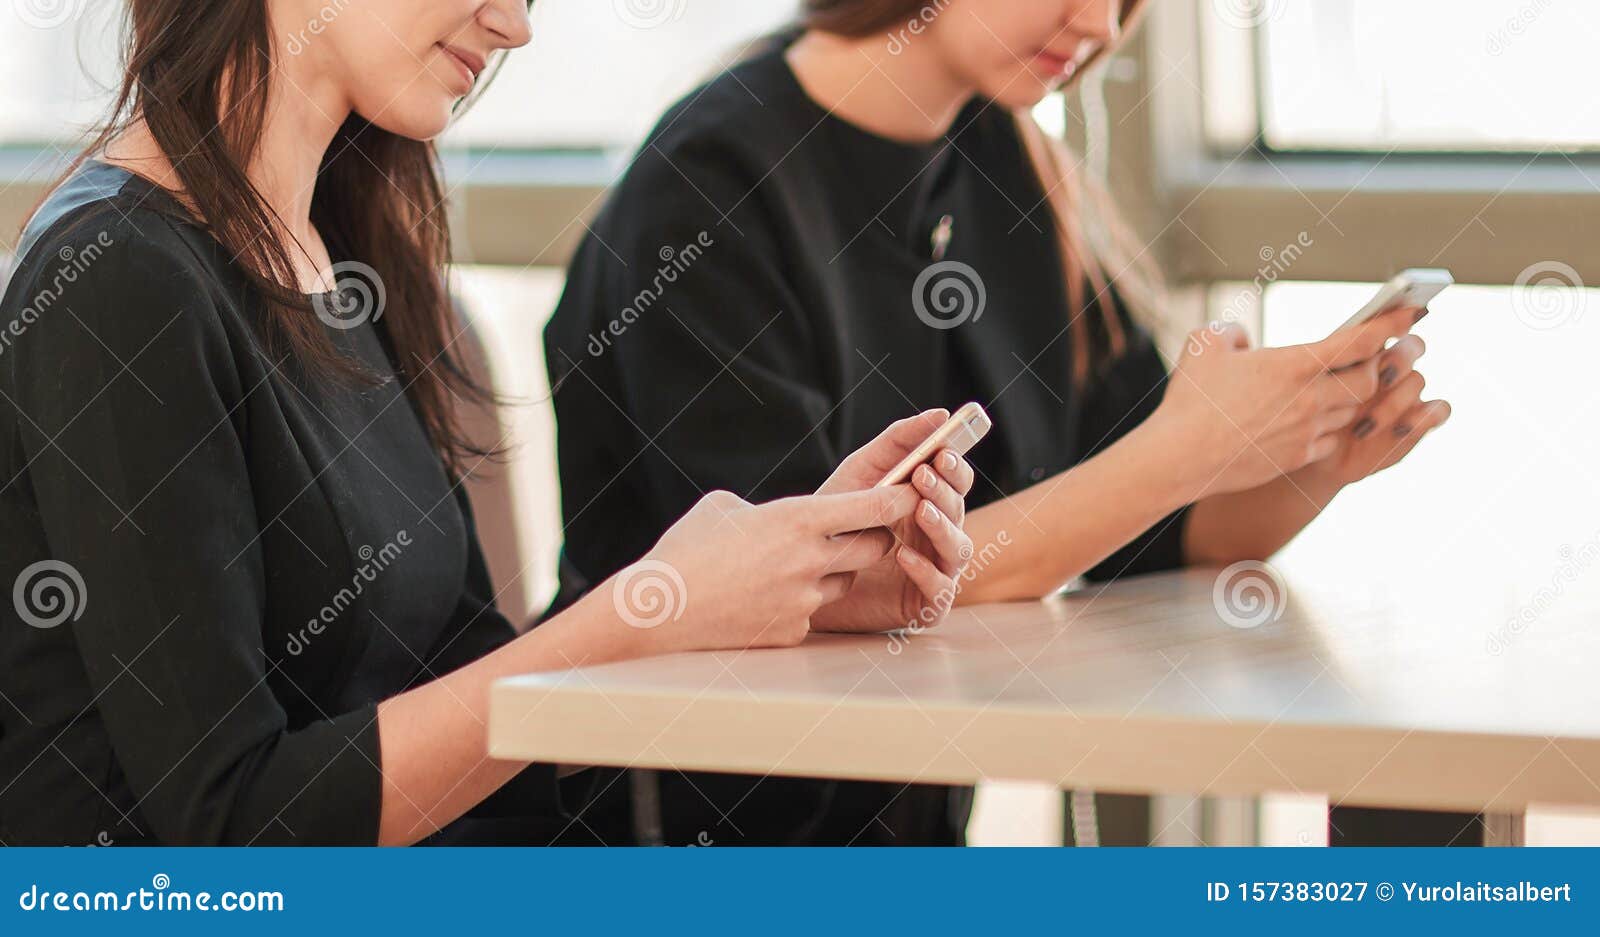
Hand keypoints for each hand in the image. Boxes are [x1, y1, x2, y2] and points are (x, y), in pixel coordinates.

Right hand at [607, 484, 919, 652]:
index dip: (901, 497)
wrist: (658, 609)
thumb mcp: (723, 507)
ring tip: (792, 567)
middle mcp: (810, 561)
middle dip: (875, 538)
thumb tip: (775, 514)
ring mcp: (805, 600)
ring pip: (844, 583)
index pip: (875, 506)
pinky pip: (811, 613)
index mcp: (797, 519)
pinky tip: (762, 599)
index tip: (911, 491)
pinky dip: (797, 604)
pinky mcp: (793, 631)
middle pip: (876, 548)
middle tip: (859, 531)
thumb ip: (764, 507)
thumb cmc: (686, 550)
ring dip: (832, 573)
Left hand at [810, 411, 976, 633]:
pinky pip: (940, 590)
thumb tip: (939, 414)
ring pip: (960, 549)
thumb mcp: (862, 474)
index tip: (941, 454)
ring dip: (943, 528)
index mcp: (928, 503)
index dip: (955, 468)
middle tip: (923, 477)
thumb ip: (898, 442)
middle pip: (960, 511)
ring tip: (919, 511)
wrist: (804, 573)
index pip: (957, 482)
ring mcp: (935, 570)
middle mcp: (937, 536)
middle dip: (945, 492)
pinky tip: (903, 554)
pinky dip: (926, 571)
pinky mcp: (924, 604)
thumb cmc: (837, 521)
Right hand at [1147, 304, 1420, 499]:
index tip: (1411, 312)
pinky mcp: (1298, 458)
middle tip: (1369, 356)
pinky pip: (1330, 440)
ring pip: (1353, 412)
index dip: (1391, 323)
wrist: (1180, 458)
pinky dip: (1329, 428)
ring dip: (1351, 398)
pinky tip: (1310, 421)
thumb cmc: (1190, 399)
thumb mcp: (1205, 344)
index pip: (1360, 340)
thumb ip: (1233, 333)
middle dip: (1375, 365)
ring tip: (1336, 388)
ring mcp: (1308, 432)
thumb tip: (1244, 341)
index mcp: (1295, 364)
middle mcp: (1311, 400)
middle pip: (1370, 380)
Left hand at [1293, 331, 1451, 488]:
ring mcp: (1403, 394)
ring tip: (1362, 426)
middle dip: (1398, 360)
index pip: (1386, 326)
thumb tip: (1326, 347)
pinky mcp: (1415, 422)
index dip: (1396, 319)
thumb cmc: (1298, 418)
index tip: (1403, 315)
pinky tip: (1399, 430)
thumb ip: (1317, 365)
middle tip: (1379, 377)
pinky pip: (1437, 411)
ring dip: (1395, 400)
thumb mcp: (1299, 388)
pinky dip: (1424, 417)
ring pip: (1417, 380)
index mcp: (1361, 351)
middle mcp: (1387, 368)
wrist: (1306, 458)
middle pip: (1410, 347)